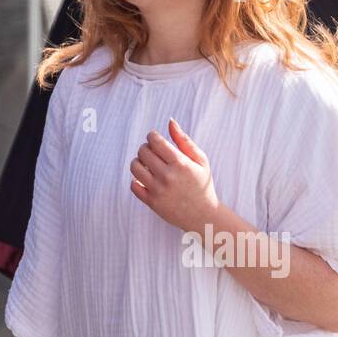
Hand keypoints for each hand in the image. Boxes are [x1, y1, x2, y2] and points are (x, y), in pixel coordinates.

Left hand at [130, 118, 218, 232]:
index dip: (152, 136)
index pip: (154, 141)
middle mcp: (167, 176)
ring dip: (138, 162)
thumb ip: (184, 140)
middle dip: (145, 148)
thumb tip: (170, 121)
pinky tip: (146, 179)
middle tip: (152, 152)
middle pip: (143, 152)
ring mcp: (158, 190)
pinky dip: (136, 180)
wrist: (204, 216)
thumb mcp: (200, 160)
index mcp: (180, 163)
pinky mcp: (151, 202)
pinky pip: (133, 185)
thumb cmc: (202, 184)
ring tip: (147, 164)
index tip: (155, 139)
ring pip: (134, 167)